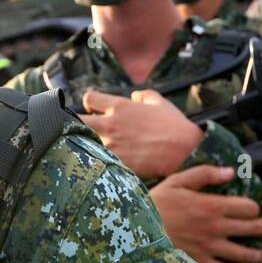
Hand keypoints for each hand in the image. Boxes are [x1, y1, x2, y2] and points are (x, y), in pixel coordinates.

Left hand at [79, 88, 203, 179]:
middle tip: (82, 131)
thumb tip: (134, 95)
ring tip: (87, 150)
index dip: (90, 105)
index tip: (94, 111)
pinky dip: (94, 163)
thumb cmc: (176, 126)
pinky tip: (97, 166)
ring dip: (82, 146)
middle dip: (74, 125)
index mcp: (119, 106)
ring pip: (81, 143)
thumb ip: (144, 96)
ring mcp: (111, 145)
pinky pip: (95, 162)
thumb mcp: (161, 102)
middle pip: (76, 121)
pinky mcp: (115, 163)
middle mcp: (110, 124)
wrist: (186, 152)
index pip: (89, 99)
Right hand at [148, 166, 261, 262]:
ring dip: (256, 255)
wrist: (137, 232)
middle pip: (254, 230)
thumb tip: (230, 172)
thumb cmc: (156, 204)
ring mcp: (209, 249)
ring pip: (244, 255)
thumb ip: (205, 174)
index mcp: (213, 206)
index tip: (250, 209)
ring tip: (261, 254)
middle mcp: (216, 229)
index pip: (249, 208)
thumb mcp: (177, 181)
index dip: (254, 207)